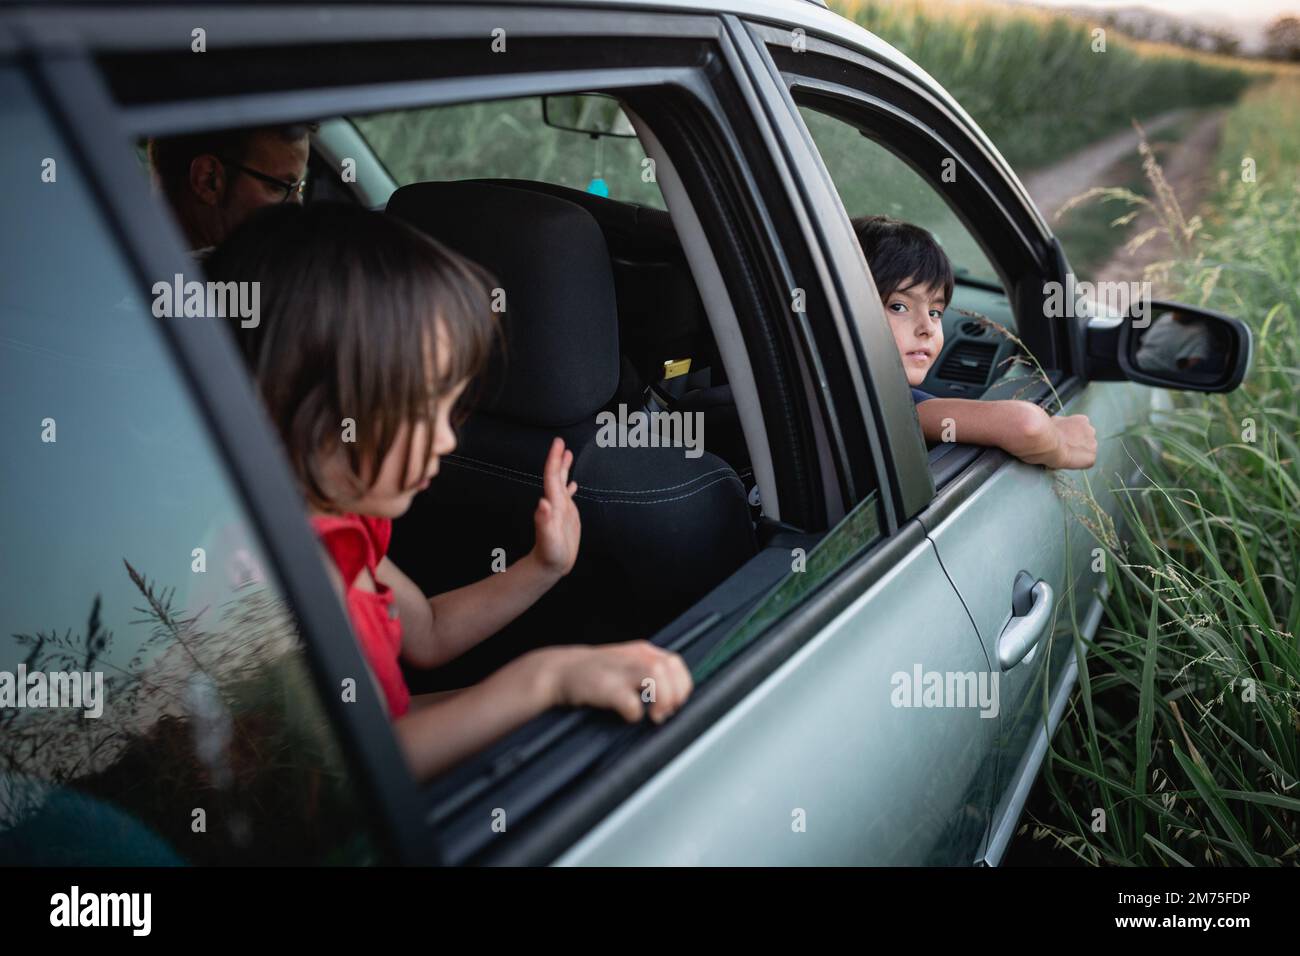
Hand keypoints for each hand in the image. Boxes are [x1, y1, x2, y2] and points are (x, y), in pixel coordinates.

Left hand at [531, 437, 580, 575]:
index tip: (558, 444)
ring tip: (567, 453)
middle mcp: (556, 502)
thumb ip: (543, 521)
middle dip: (558, 459)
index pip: (553, 477)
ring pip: (562, 483)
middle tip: (560, 442)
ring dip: (564, 468)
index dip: (555, 460)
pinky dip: (570, 486)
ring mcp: (561, 508)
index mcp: (553, 504)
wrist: (549, 565)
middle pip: (556, 476)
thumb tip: (543, 502)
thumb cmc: (550, 554)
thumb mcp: (548, 538)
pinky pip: (568, 496)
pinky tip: (573, 483)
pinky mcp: (566, 516)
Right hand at [539, 641, 693, 723]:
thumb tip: (673, 700)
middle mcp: (634, 657)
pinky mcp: (605, 687)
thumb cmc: (593, 674)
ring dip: (663, 698)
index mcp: (642, 652)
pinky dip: (635, 712)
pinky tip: (629, 715)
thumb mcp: (625, 665)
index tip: (673, 703)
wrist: (558, 672)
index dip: (681, 686)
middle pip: (671, 667)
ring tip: (654, 715)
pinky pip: (630, 701)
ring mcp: (619, 670)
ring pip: (657, 673)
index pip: (676, 663)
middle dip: (675, 693)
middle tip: (664, 712)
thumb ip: (649, 674)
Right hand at [1044, 414, 1096, 469]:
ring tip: (1066, 455)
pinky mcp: (1091, 458)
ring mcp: (1093, 444)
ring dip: (1079, 453)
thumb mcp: (1055, 420)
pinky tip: (1069, 462)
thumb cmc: (1050, 431)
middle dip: (1078, 443)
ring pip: (1088, 450)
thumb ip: (1063, 423)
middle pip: (1086, 439)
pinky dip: (1079, 463)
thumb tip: (1060, 427)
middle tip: (1066, 448)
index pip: (1081, 427)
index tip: (1065, 438)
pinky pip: (1086, 462)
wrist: (1050, 443)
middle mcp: (1091, 430)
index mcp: (1082, 420)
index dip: (1073, 434)